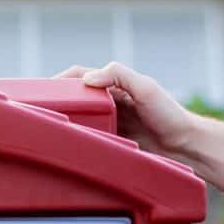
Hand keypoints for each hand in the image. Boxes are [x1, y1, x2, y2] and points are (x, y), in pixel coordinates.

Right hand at [56, 62, 197, 158]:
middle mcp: (110, 102)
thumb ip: (120, 75)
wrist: (183, 147)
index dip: (61, 80)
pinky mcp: (111, 142)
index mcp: (115, 85)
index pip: (81, 77)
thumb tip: (88, 79)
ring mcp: (109, 123)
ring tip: (48, 129)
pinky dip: (75, 140)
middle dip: (58, 101)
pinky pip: (88, 139)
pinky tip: (67, 145)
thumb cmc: (169, 115)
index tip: (44, 89)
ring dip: (65, 122)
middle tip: (40, 110)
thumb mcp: (146, 88)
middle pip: (76, 98)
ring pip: (79, 119)